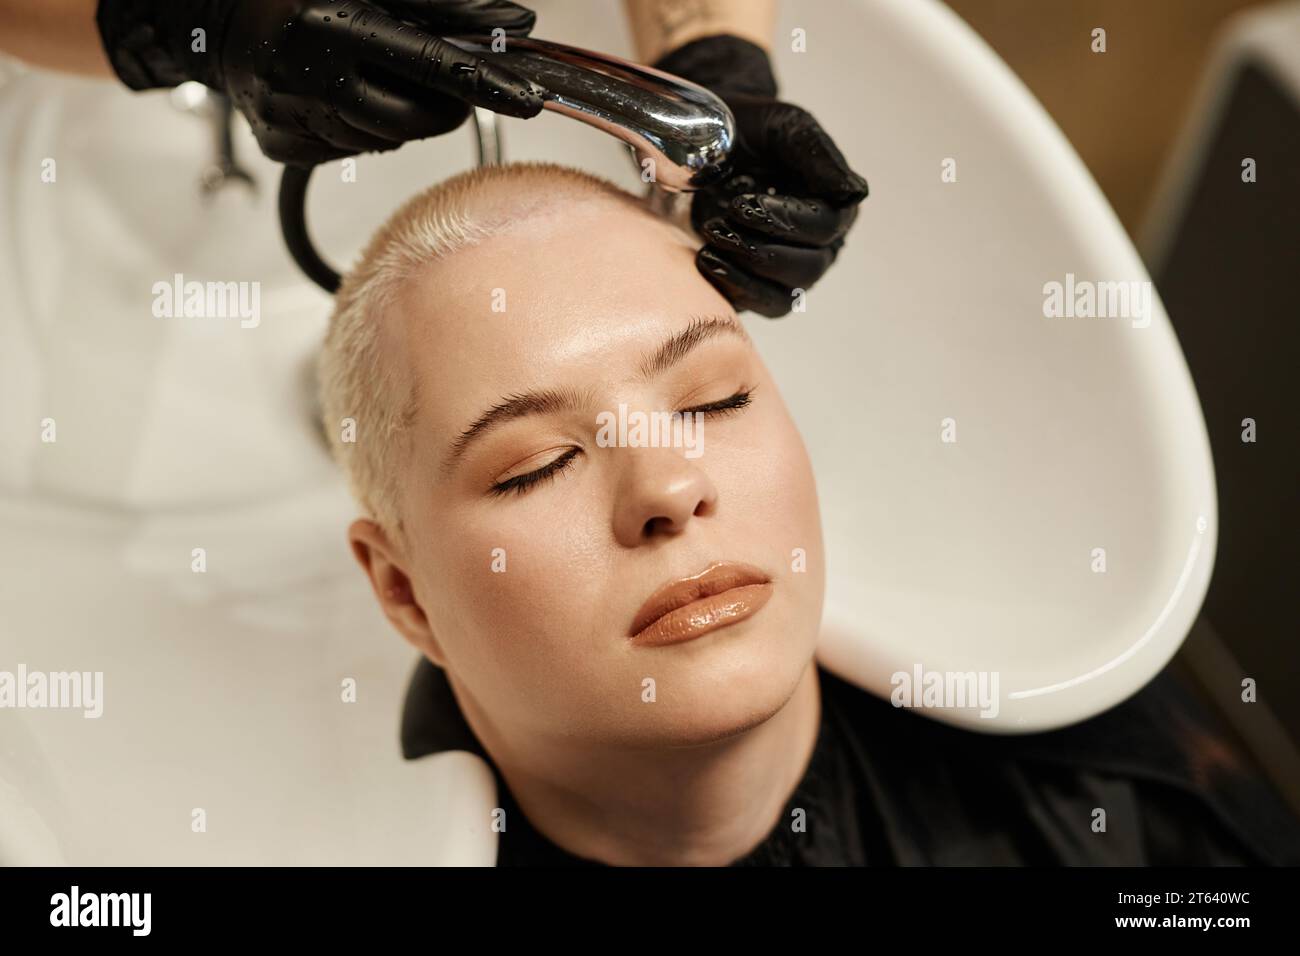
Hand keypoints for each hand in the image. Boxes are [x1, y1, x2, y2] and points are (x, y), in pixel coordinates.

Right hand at [96, 0, 544, 165]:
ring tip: (367, 77)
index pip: (431, 65)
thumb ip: (441, 3)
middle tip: (436, 84)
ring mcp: (292, 119)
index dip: (485, 84)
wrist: (215, 18)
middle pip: (413, 120)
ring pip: (384, 141)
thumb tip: (515, 20)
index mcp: (332, 26)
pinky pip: (350, 151)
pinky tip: (339, 97)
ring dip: (396, 117)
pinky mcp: (282, 147)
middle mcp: (310, 76)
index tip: (528, 99)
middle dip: (438, 107)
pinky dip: (360, 128)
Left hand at [654, 35, 867, 317]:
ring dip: (745, 272)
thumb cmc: (750, 131)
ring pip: (784, 296)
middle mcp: (818, 245)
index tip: (742, 204)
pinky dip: (732, 287)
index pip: (826, 227)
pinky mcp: (756, 288)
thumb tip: (856, 193)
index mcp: (834, 205)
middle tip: (720, 225)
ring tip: (710, 241)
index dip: (787, 221)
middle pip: (807, 268)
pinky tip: (704, 260)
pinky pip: (756, 305)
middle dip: (762, 251)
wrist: (704, 141)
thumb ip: (818, 155)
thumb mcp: (783, 127)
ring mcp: (788, 272)